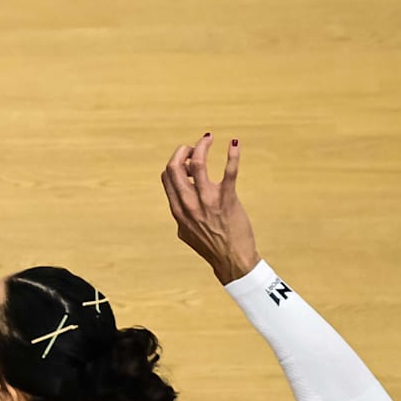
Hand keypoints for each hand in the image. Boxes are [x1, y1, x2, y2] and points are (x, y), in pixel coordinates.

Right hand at [161, 132, 259, 283]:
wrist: (231, 260)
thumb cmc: (210, 247)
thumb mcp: (186, 232)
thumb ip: (181, 214)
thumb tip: (181, 201)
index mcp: (177, 209)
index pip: (167, 176)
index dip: (175, 162)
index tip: (185, 159)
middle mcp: (189, 203)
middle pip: (175, 166)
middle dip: (182, 150)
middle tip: (194, 146)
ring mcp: (208, 201)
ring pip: (197, 164)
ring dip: (201, 146)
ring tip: (208, 140)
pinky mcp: (228, 199)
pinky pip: (229, 171)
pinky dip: (232, 155)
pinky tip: (234, 143)